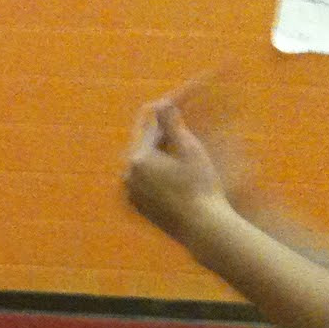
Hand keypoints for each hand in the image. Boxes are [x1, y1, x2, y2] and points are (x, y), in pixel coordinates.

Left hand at [123, 98, 230, 240]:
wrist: (201, 225)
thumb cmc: (200, 184)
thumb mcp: (190, 149)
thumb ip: (172, 125)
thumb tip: (163, 103)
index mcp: (139, 158)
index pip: (148, 127)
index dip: (161, 113)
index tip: (168, 102)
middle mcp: (127, 176)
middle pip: (141, 146)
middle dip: (155, 134)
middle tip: (166, 120)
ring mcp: (129, 193)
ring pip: (140, 166)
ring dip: (153, 153)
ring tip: (168, 144)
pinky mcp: (136, 207)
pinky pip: (141, 183)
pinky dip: (151, 174)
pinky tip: (166, 169)